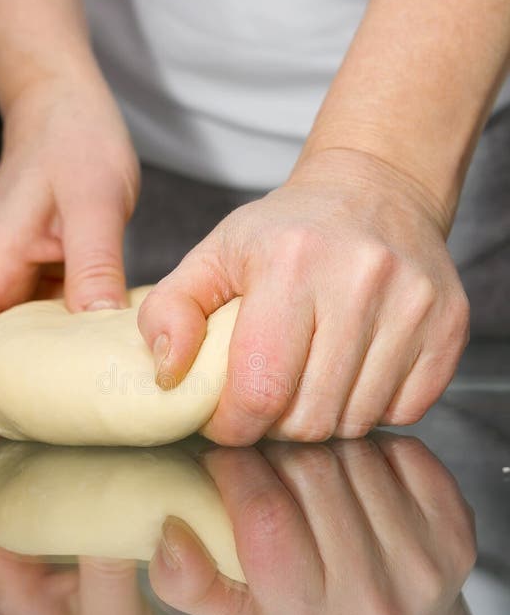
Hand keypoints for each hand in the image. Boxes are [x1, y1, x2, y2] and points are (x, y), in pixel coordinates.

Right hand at [0, 72, 139, 398]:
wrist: (67, 110)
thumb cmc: (72, 142)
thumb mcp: (94, 205)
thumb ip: (95, 268)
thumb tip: (99, 329)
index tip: (18, 407)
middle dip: (14, 390)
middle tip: (68, 409)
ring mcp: (12, 279)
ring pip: (13, 345)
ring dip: (44, 368)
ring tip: (88, 386)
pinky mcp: (36, 275)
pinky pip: (42, 323)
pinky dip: (64, 341)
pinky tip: (99, 347)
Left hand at [0, 432, 155, 614]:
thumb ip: (110, 572)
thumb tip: (124, 504)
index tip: (27, 429)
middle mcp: (1, 549)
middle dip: (9, 434)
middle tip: (65, 415)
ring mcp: (22, 543)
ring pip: (6, 474)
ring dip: (36, 445)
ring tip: (83, 427)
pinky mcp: (46, 540)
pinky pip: (39, 487)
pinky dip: (60, 464)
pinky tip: (99, 456)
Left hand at [137, 150, 468, 444]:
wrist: (376, 189)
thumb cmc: (288, 230)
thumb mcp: (215, 254)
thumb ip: (171, 309)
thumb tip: (166, 372)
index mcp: (292, 264)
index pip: (259, 390)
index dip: (233, 425)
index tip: (226, 418)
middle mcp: (362, 281)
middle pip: (310, 418)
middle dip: (277, 425)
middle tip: (268, 396)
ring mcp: (414, 305)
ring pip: (357, 421)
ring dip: (323, 418)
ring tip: (308, 380)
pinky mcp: (449, 325)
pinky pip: (404, 411)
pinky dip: (372, 407)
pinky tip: (353, 372)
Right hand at [149, 434, 475, 614]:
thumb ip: (187, 582)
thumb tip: (168, 528)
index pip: (265, 517)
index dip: (234, 469)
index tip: (222, 457)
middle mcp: (372, 600)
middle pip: (311, 475)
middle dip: (275, 451)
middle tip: (264, 456)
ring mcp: (421, 565)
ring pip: (355, 456)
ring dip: (322, 445)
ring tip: (306, 462)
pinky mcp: (455, 532)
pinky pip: (403, 452)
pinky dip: (371, 446)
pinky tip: (354, 467)